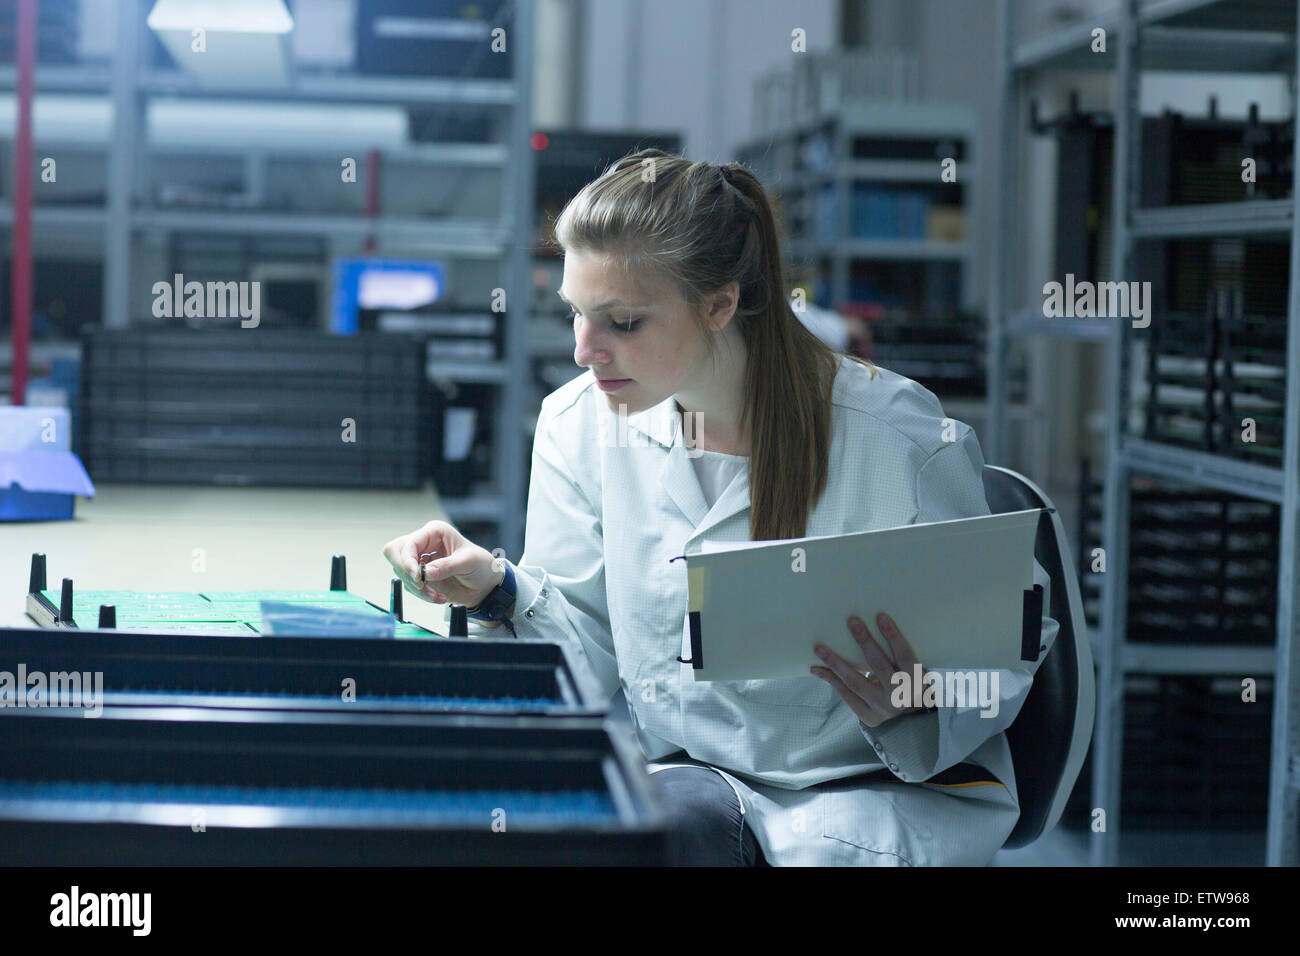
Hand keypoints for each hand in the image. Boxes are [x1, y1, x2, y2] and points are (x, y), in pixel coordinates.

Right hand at [381, 520, 504, 606]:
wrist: (485, 585)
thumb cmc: (481, 566)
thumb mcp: (469, 562)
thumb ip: (447, 566)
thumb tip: (426, 572)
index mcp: (435, 532)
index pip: (409, 543)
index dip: (407, 560)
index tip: (417, 577)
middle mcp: (424, 543)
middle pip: (394, 552)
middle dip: (405, 572)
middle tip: (420, 585)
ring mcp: (419, 560)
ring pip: (401, 572)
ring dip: (417, 588)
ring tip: (437, 595)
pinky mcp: (420, 576)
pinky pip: (410, 586)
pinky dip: (422, 595)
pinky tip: (439, 597)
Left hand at [811, 613, 929, 727]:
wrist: (911, 719)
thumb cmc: (909, 683)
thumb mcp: (913, 671)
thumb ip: (898, 654)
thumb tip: (872, 623)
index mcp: (916, 680)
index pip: (905, 656)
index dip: (894, 637)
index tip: (881, 616)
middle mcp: (900, 695)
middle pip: (879, 666)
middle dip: (865, 642)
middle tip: (852, 621)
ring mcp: (882, 707)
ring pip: (856, 682)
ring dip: (836, 663)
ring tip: (819, 648)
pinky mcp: (868, 716)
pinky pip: (846, 695)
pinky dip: (831, 680)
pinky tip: (816, 668)